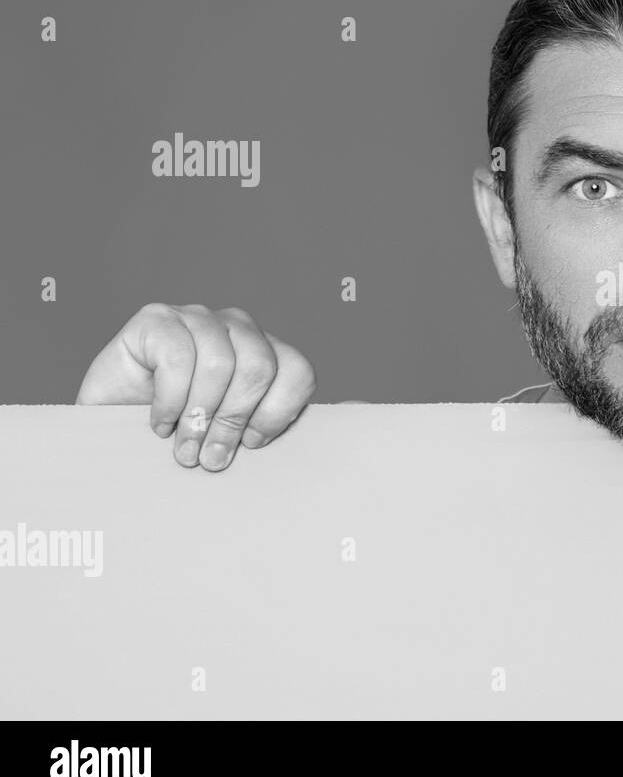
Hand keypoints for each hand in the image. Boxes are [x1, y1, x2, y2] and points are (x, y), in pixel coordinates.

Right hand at [76, 303, 316, 470]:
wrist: (112, 435)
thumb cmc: (184, 440)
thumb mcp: (238, 439)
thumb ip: (279, 431)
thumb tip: (356, 430)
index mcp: (268, 354)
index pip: (299, 371)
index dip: (278, 414)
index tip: (252, 446)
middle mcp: (239, 329)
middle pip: (261, 367)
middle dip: (235, 420)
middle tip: (212, 458)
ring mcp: (198, 317)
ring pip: (221, 363)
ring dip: (200, 416)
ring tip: (184, 449)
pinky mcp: (157, 318)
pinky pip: (178, 356)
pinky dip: (170, 400)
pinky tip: (159, 423)